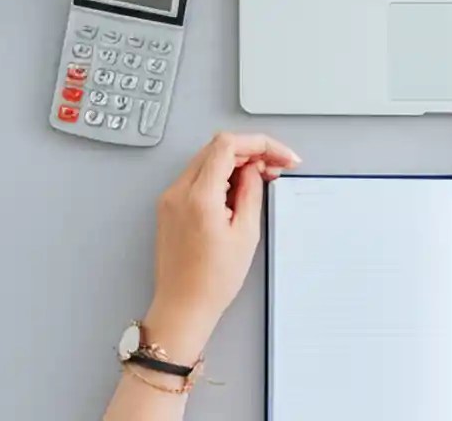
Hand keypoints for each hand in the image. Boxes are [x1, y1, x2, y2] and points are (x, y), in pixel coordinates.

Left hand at [143, 133, 300, 359]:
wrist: (183, 306)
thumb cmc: (213, 280)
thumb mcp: (245, 233)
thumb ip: (251, 192)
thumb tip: (254, 169)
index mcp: (199, 196)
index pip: (228, 146)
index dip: (261, 145)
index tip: (281, 157)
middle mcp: (179, 191)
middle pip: (217, 148)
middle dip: (251, 152)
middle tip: (276, 167)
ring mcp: (170, 197)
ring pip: (207, 159)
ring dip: (236, 162)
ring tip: (261, 180)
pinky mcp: (170, 205)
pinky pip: (197, 176)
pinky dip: (220, 176)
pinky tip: (238, 190)